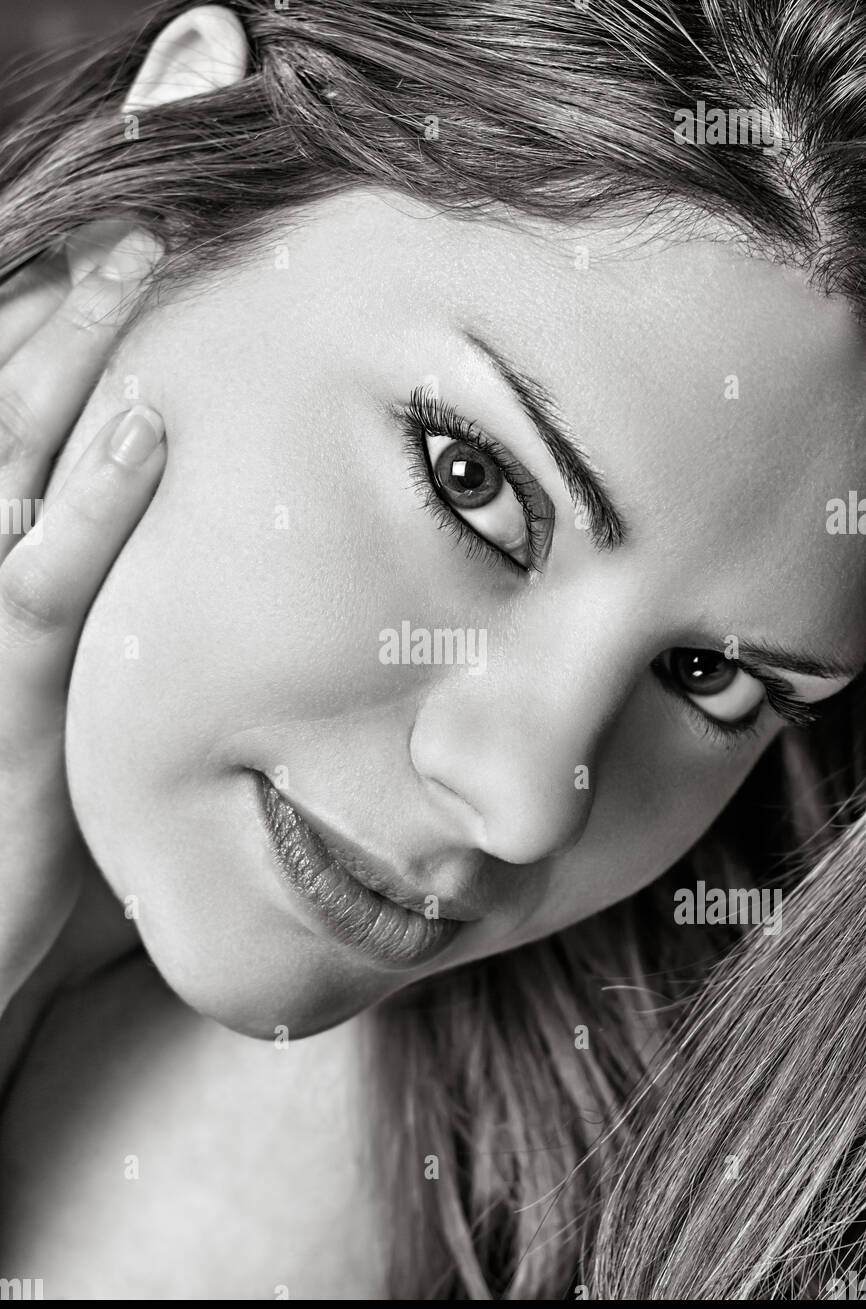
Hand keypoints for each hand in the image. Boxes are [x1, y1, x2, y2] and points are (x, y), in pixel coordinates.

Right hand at [0, 256, 165, 1013]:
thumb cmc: (28, 815)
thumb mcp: (69, 690)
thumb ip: (95, 603)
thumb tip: (182, 528)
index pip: (11, 427)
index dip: (45, 330)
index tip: (104, 247)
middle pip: (6, 413)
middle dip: (55, 309)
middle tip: (132, 223)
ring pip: (13, 463)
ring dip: (68, 357)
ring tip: (132, 260)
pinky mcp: (6, 690)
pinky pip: (41, 580)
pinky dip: (90, 502)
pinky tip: (142, 427)